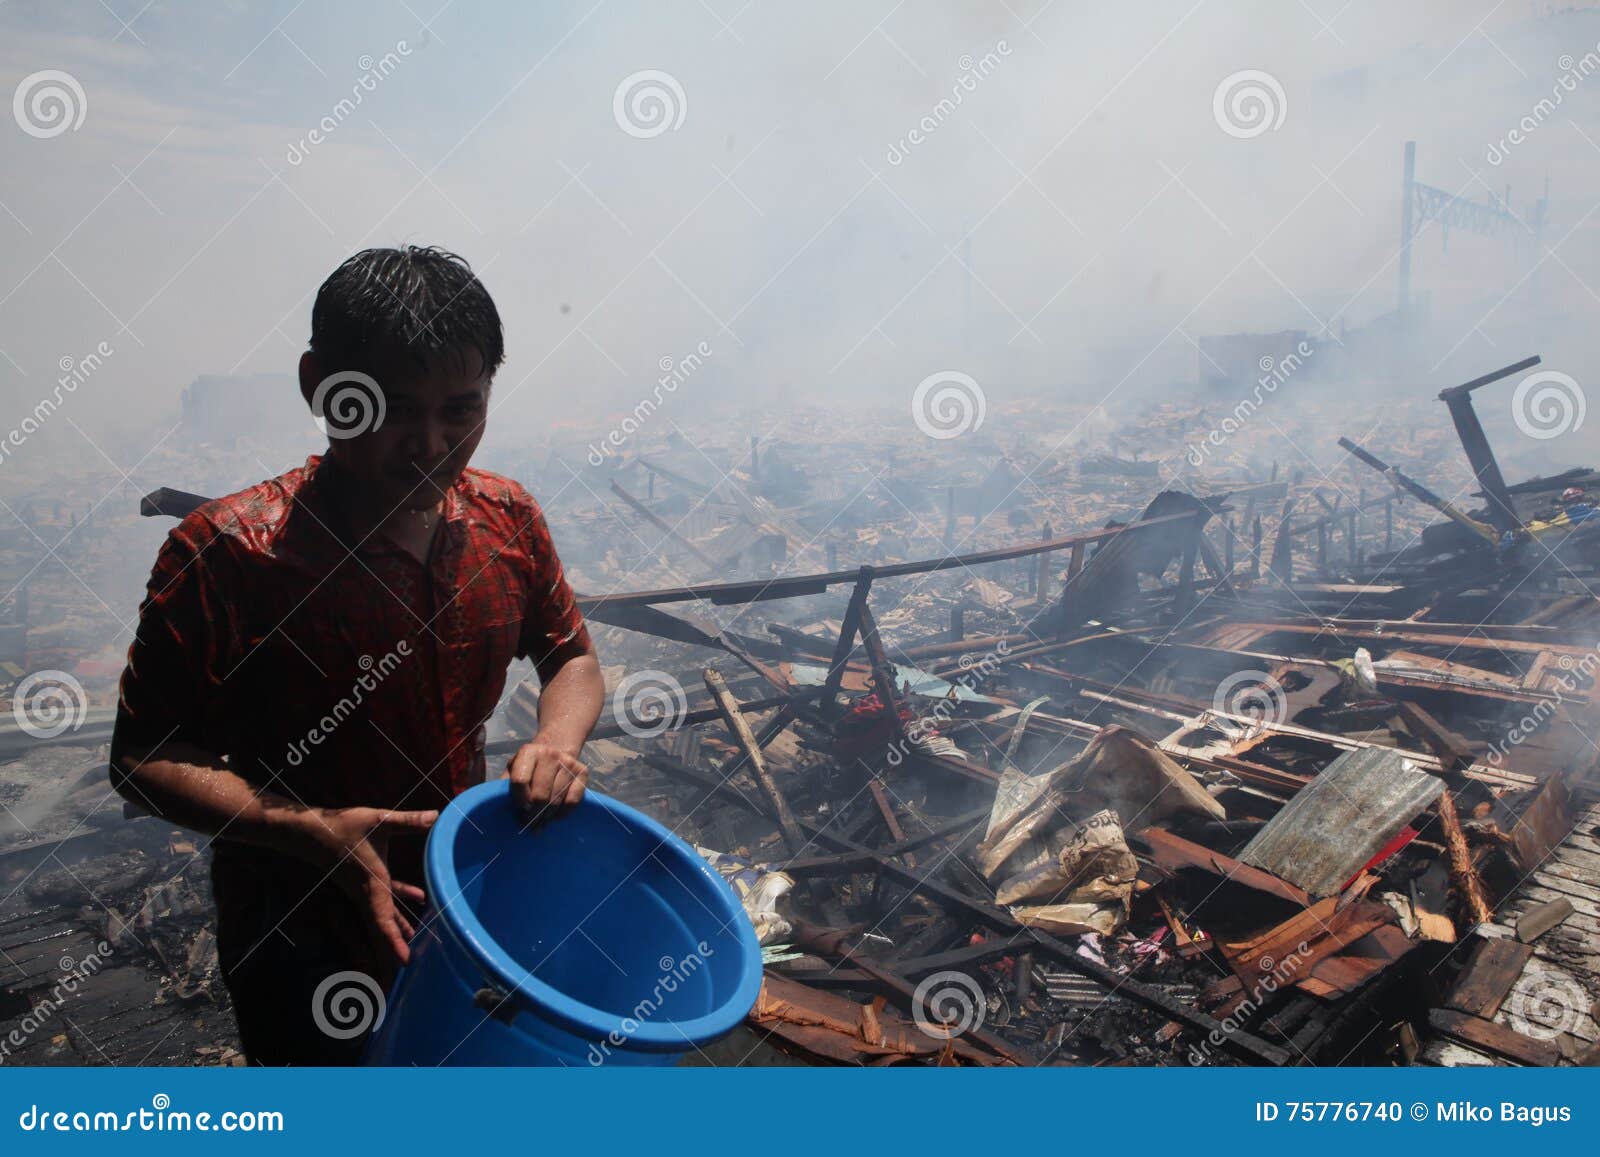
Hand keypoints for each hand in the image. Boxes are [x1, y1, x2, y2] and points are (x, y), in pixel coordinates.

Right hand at [308, 806, 437, 964]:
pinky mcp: (361, 886)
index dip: (395, 941)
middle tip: (401, 977)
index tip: (405, 961)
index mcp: (372, 885)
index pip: (384, 920)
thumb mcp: (379, 820)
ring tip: (409, 955)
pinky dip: (397, 910)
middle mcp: (366, 895)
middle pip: (381, 931)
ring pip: (381, 921)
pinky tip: (420, 898)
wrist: (312, 832)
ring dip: (396, 935)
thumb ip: (408, 821)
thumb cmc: (344, 827)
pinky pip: (381, 904)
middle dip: (390, 955)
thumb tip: (437, 816)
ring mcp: (362, 893)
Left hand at [503, 741, 587, 820]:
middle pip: (540, 794)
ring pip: (556, 800)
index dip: (518, 800)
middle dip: (533, 815)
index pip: (520, 781)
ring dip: (547, 817)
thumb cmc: (530, 765)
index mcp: (528, 752)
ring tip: (540, 824)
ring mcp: (568, 762)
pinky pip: (573, 801)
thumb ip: (505, 784)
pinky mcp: (582, 772)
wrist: (556, 748)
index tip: (519, 809)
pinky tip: (555, 816)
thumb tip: (496, 806)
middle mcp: (549, 754)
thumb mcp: (514, 769)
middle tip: (529, 825)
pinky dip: (563, 813)